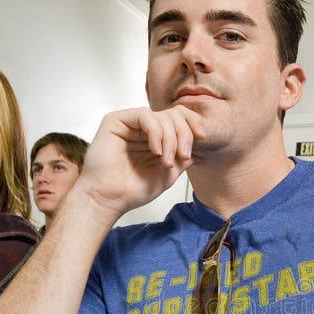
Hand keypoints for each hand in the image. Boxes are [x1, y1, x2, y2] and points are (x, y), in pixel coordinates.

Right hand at [77, 105, 203, 220]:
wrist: (109, 199)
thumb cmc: (132, 190)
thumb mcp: (168, 174)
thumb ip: (183, 158)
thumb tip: (200, 147)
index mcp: (155, 138)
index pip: (179, 119)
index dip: (193, 123)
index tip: (203, 137)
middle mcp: (143, 128)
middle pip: (174, 114)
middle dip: (184, 134)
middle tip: (183, 156)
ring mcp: (130, 123)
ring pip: (162, 116)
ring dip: (170, 139)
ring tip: (166, 161)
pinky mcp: (116, 121)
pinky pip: (145, 116)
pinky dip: (156, 133)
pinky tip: (155, 151)